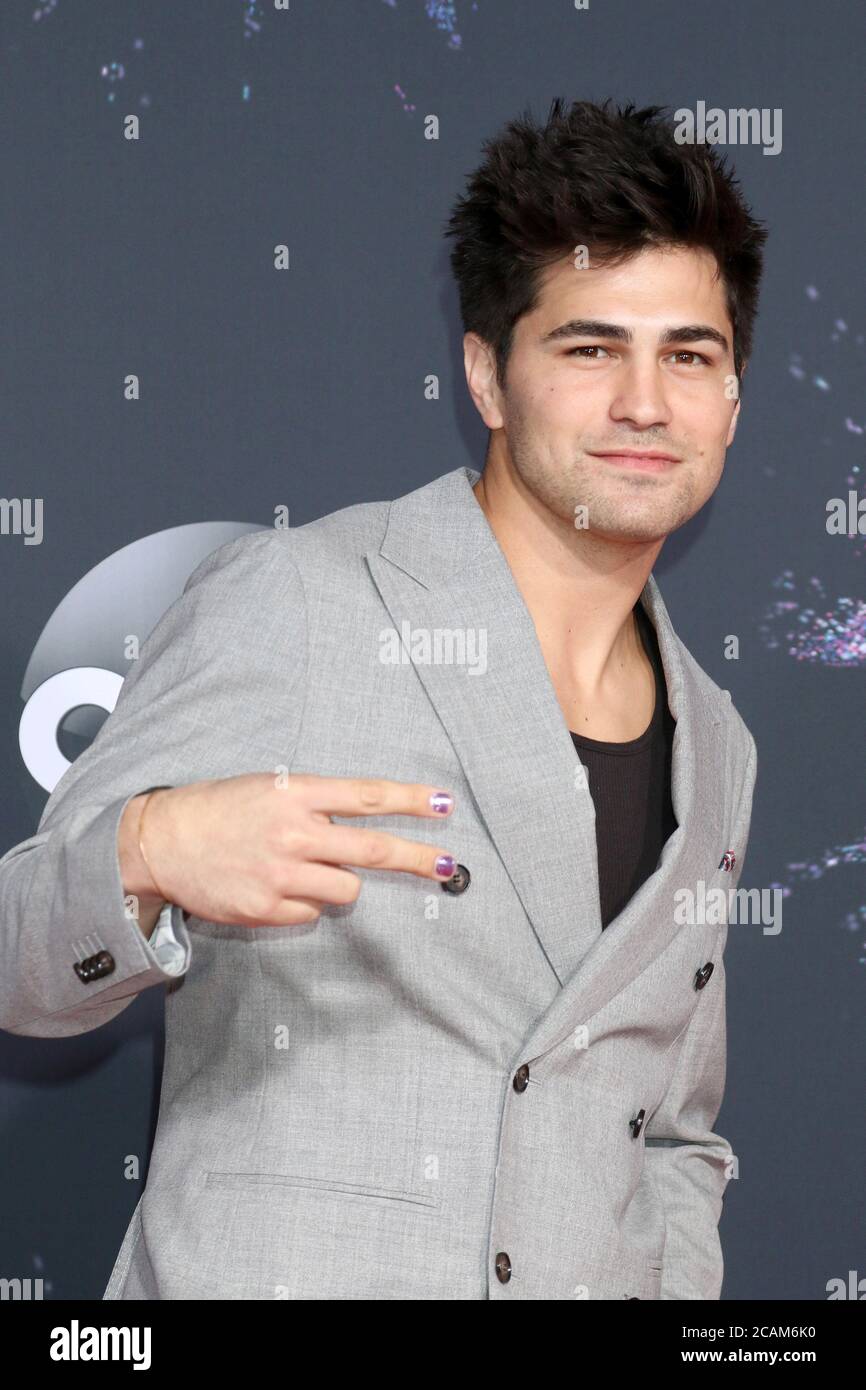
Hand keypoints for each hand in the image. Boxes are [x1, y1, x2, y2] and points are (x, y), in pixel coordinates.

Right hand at [122, 772, 457, 927]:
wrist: (162, 842)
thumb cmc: (219, 810)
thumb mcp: (268, 789)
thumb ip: (314, 806)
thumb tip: (359, 827)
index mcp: (296, 794)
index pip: (367, 796)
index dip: (411, 800)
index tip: (445, 804)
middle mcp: (293, 833)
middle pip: (372, 849)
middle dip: (416, 858)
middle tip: (447, 866)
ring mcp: (281, 874)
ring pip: (346, 889)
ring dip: (339, 883)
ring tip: (305, 870)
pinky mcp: (266, 908)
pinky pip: (311, 913)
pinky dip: (303, 904)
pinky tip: (274, 888)